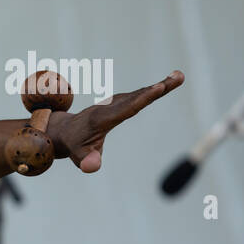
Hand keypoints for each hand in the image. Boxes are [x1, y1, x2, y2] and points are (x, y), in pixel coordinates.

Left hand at [46, 71, 184, 172]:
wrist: (64, 131)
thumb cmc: (73, 146)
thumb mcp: (77, 156)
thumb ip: (85, 161)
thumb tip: (92, 167)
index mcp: (101, 119)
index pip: (125, 109)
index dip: (142, 99)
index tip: (158, 88)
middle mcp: (108, 107)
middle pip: (136, 97)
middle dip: (157, 88)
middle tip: (178, 76)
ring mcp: (113, 103)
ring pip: (138, 94)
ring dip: (159, 85)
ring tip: (178, 76)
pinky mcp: (117, 103)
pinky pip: (137, 96)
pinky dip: (151, 90)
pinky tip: (164, 85)